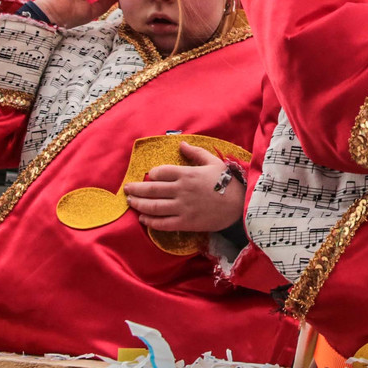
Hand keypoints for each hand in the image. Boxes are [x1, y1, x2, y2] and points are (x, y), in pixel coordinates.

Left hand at [124, 142, 244, 232]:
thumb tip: (181, 144)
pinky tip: (142, 218)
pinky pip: (163, 223)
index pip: (160, 172)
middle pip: (152, 189)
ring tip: (130, 202)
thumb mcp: (213, 162)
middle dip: (136, 189)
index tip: (149, 176)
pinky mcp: (186, 223)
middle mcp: (181, 190)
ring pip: (154, 207)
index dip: (152, 174)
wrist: (240, 204)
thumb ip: (195, 153)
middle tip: (127, 189)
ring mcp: (182, 207)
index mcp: (187, 174)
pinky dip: (150, 222)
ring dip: (139, 204)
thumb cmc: (227, 181)